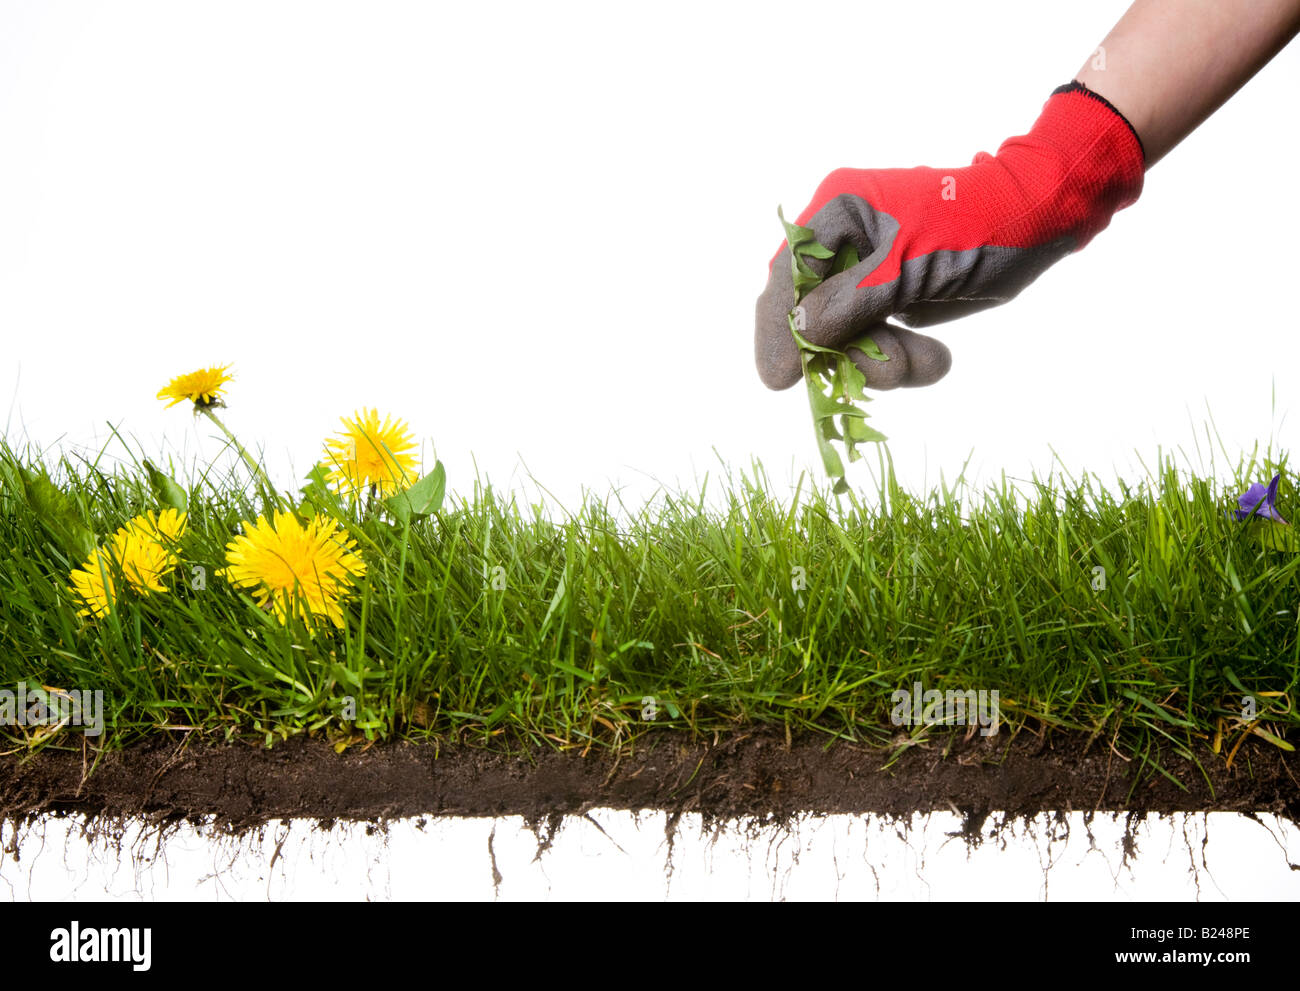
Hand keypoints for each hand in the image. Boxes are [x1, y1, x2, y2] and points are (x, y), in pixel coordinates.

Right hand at [755, 83, 1144, 390]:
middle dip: (850, 353)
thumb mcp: (907, 268)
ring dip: (884, 362)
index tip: (780, 379)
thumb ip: (848, 304)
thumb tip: (795, 339)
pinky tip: (936, 362)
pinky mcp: (891, 296)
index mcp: (836, 212)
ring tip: (929, 366)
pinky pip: (878, 341)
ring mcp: (866, 272)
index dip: (778, 330)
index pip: (785, 278)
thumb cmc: (977, 227)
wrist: (1042, 218)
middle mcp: (843, 241)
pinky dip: (904, 359)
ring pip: (847, 337)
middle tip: (890, 375)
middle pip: (813, 315)